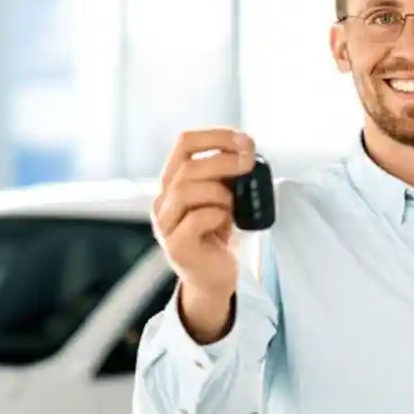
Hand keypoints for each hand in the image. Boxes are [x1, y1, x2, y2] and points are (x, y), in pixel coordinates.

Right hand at [151, 129, 256, 339]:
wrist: (213, 278)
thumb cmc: (217, 234)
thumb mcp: (224, 197)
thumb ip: (228, 175)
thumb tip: (247, 151)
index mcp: (173, 182)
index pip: (185, 143)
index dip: (216, 136)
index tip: (245, 141)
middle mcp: (163, 200)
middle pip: (187, 167)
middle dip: (224, 160)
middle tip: (249, 163)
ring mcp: (165, 224)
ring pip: (185, 190)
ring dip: (219, 192)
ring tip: (233, 205)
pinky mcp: (176, 246)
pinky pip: (195, 219)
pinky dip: (216, 214)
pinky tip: (226, 222)